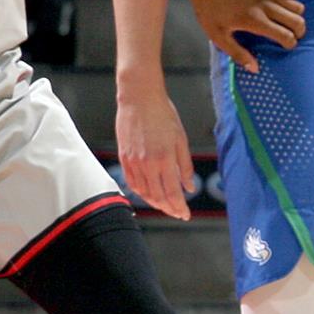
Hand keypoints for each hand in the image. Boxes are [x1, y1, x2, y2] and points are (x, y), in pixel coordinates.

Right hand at [114, 87, 196, 219]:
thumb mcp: (181, 140)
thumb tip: (189, 188)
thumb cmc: (163, 115)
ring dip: (155, 202)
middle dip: (169, 208)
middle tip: (178, 213)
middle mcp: (147, 164)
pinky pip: (131, 182)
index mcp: (164, 159)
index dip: (179, 207)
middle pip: (158, 196)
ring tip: (166, 206)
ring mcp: (133, 162)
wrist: (139, 98)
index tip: (185, 215)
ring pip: (143, 192)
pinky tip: (149, 194)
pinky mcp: (124, 157)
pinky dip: (141, 192)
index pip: (173, 193)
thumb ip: (185, 166)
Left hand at [178, 0, 305, 73]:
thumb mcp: (217, 35)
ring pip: (298, 6)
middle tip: (291, 36)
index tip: (284, 46)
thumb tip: (255, 69)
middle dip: (299, 32)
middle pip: (298, 21)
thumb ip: (237, 53)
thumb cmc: (208, 8)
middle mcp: (266, 6)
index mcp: (254, 20)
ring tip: (286, 22)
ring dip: (296, 17)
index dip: (290, 44)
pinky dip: (291, 2)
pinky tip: (279, 7)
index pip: (286, 36)